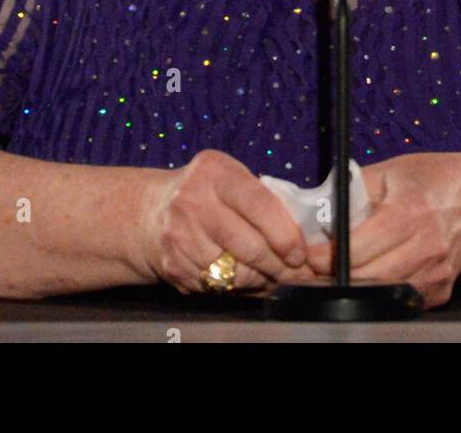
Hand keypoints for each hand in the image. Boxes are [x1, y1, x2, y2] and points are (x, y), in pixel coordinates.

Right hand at [134, 150, 316, 294]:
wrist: (151, 213)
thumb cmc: (205, 192)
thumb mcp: (231, 178)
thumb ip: (265, 199)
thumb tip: (309, 237)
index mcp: (215, 172)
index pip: (259, 203)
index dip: (284, 233)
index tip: (299, 252)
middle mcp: (193, 201)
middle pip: (249, 245)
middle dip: (279, 264)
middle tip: (295, 269)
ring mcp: (181, 237)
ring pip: (236, 273)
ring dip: (261, 278)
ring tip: (270, 271)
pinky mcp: (175, 267)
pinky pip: (219, 288)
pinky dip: (239, 288)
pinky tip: (243, 276)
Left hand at [304, 153, 460, 308]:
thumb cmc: (432, 181)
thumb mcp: (391, 171)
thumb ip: (354, 189)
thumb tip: (317, 209)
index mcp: (409, 213)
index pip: (357, 247)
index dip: (328, 254)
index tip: (309, 253)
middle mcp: (425, 248)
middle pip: (365, 277)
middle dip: (331, 277)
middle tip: (310, 271)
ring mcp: (434, 275)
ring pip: (378, 294)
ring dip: (350, 289)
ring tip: (330, 277)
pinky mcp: (438, 292)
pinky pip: (397, 300)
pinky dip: (376, 293)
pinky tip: (363, 279)